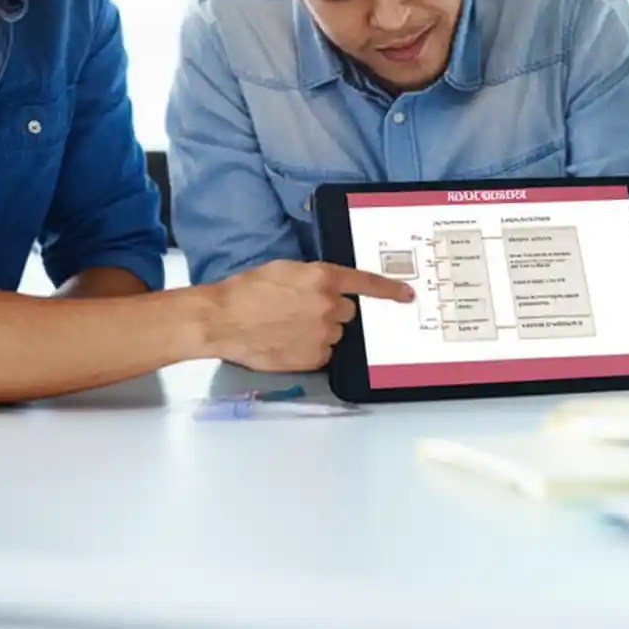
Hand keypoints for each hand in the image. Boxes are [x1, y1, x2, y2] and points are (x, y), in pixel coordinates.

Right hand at [203, 261, 413, 371]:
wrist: (222, 320)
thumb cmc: (247, 291)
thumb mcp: (285, 270)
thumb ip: (314, 277)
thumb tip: (328, 287)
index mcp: (323, 278)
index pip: (366, 283)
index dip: (389, 290)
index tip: (406, 295)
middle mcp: (328, 306)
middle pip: (347, 311)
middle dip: (330, 310)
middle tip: (301, 310)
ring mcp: (323, 334)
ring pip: (334, 333)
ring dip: (319, 330)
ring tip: (287, 326)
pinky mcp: (314, 358)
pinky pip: (324, 353)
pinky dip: (310, 350)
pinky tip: (287, 342)